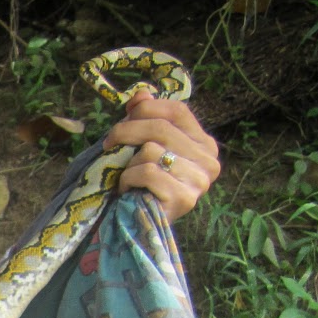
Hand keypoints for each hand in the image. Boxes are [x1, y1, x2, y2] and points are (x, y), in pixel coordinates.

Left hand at [105, 93, 221, 220]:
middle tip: (108, 144)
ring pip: (151, 150)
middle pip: (162, 128)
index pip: (178, 110)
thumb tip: (141, 93)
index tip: (123, 119)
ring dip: (128, 164)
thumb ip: (144, 118)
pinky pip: (147, 172)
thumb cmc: (139, 184)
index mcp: (204, 144)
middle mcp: (209, 161)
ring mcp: (200, 181)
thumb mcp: (141, 146)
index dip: (146, 109)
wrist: (135, 224)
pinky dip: (129, 179)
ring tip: (128, 178)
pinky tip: (129, 191)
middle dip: (126, 132)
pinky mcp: (184, 199)